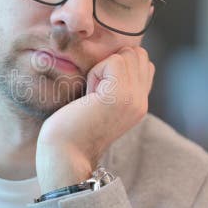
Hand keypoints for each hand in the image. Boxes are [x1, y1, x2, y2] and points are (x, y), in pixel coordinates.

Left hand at [35, 46, 154, 192]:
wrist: (64, 154)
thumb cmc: (71, 127)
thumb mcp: (100, 101)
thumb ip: (115, 83)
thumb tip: (116, 57)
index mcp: (139, 104)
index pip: (143, 62)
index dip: (118, 65)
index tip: (99, 90)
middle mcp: (142, 102)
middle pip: (137, 53)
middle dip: (112, 63)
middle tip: (95, 91)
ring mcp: (134, 99)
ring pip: (127, 55)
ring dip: (103, 68)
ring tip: (92, 94)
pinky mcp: (120, 96)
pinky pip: (114, 61)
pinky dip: (96, 72)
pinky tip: (89, 95)